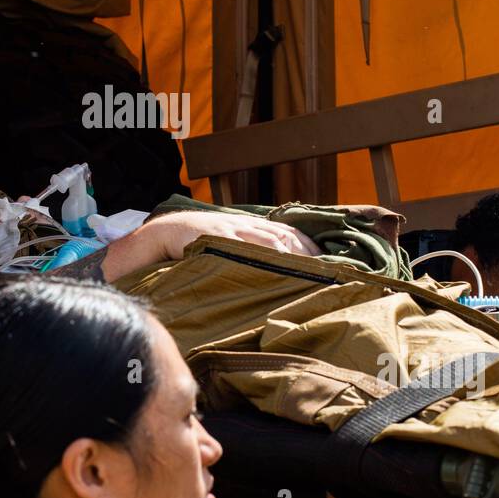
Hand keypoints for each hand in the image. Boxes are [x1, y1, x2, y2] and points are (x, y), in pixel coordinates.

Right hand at [147, 210, 321, 259]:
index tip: (325, 261)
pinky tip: (272, 269)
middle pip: (285, 236)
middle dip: (305, 252)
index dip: (309, 245)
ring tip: (306, 272)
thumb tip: (277, 265)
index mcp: (253, 225)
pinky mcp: (220, 239)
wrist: (172, 230)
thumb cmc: (204, 239)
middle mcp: (248, 225)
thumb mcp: (232, 236)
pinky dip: (260, 257)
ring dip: (290, 256)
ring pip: (269, 241)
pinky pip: (244, 248)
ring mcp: (235, 231)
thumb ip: (252, 246)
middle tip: (323, 270)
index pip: (289, 232)